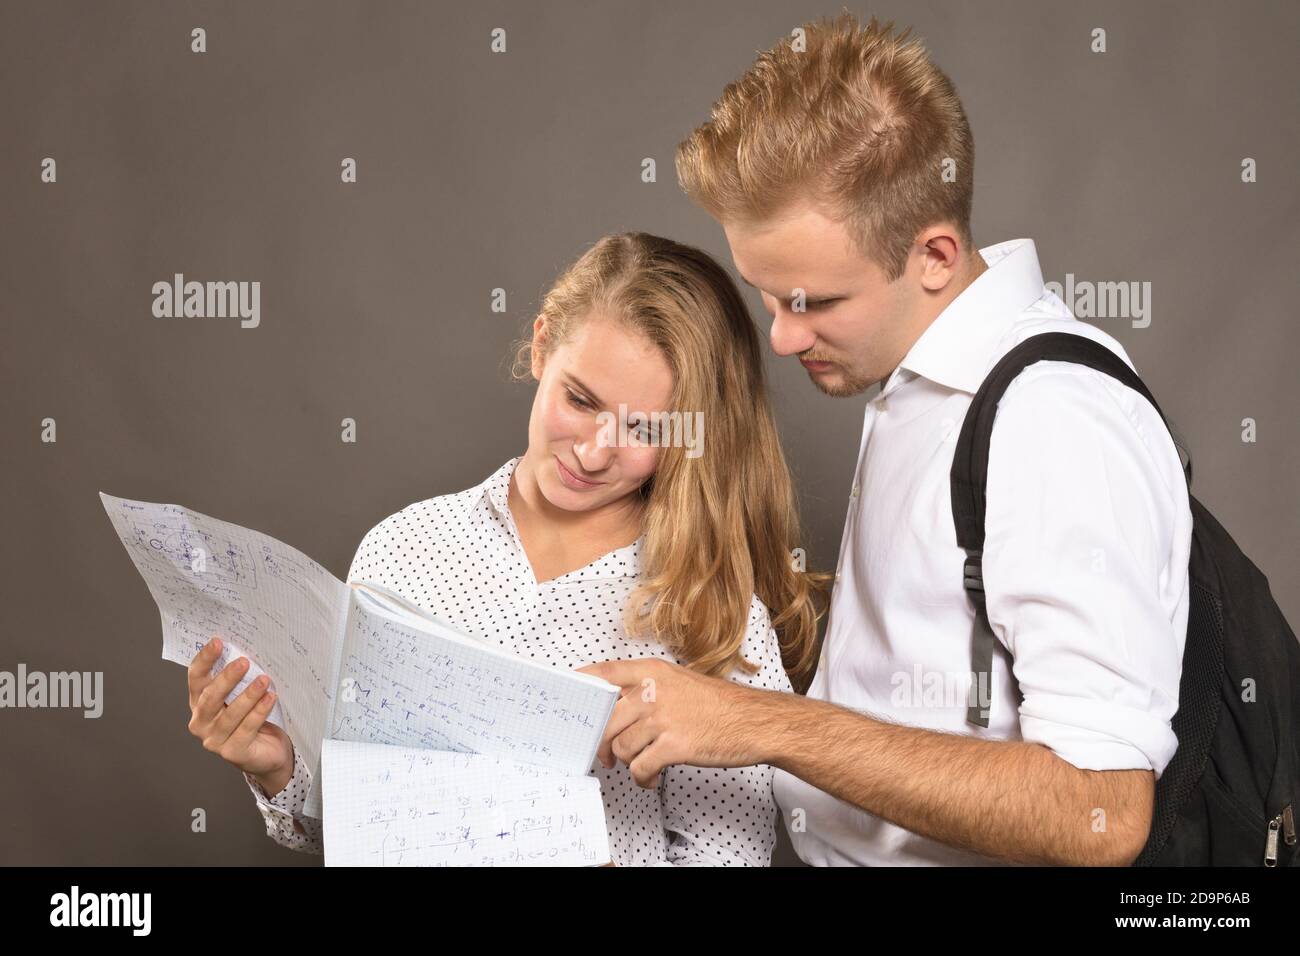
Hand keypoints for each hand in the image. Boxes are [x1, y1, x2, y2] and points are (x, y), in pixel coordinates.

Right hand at [186, 636, 292, 789]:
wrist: (268, 752)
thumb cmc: (252, 719)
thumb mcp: (241, 695)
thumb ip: (239, 679)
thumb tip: (247, 649)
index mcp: (199, 703)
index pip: (196, 678)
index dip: (205, 660)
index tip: (218, 642)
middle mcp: (201, 722)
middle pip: (210, 697)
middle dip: (227, 678)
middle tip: (244, 662)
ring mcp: (214, 740)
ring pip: (230, 714)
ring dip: (248, 695)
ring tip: (264, 680)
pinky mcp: (232, 752)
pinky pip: (246, 728)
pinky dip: (259, 712)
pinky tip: (270, 698)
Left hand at [577, 658, 768, 786]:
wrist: (754, 721)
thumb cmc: (720, 704)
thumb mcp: (681, 681)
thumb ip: (649, 688)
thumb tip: (617, 707)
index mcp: (654, 672)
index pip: (605, 672)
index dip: (581, 682)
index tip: (567, 692)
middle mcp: (653, 691)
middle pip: (606, 720)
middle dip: (602, 744)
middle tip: (607, 757)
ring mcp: (662, 718)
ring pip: (621, 747)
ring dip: (627, 764)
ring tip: (642, 767)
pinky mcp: (673, 745)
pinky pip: (640, 768)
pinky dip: (642, 779)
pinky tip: (652, 779)